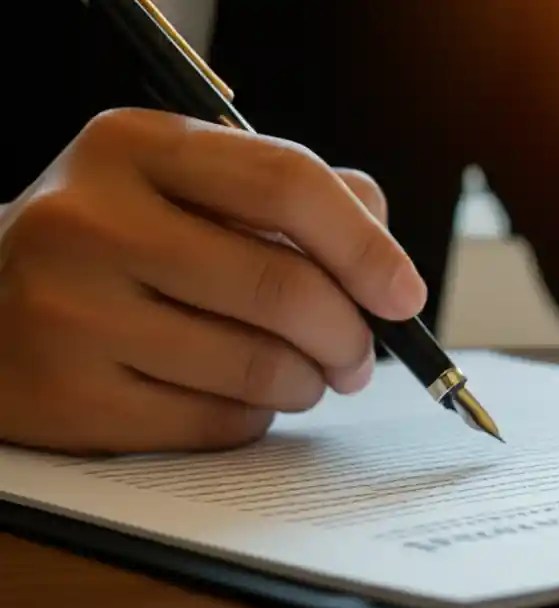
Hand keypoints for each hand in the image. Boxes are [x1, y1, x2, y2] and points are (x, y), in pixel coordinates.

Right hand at [0, 109, 425, 453]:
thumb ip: (288, 195)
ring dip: (309, 382)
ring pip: (259, 367)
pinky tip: (239, 398)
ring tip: (304, 375)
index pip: (285, 182)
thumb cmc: (119, 246)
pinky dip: (255, 417)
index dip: (365, 246)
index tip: (404, 294)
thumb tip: (382, 242)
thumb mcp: (185, 187)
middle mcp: (89, 219)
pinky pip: (217, 423)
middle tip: (360, 356)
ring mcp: (70, 311)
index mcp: (132, 146)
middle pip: (284, 287)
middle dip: (350, 335)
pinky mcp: (68, 397)